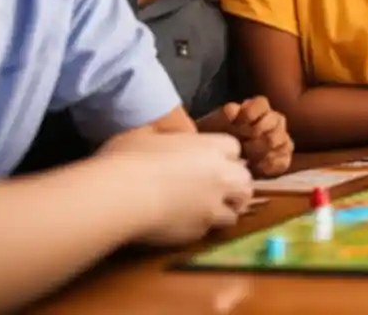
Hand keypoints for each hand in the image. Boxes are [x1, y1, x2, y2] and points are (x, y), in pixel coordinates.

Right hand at [99, 131, 252, 245]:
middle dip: (236, 185)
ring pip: (235, 211)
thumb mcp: (144, 135)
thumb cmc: (129, 159)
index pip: (234, 149)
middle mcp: (220, 177)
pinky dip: (203, 228)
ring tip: (208, 211)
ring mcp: (213, 207)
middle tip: (218, 190)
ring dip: (226, 210)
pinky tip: (186, 225)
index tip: (211, 161)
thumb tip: (160, 139)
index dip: (224, 156)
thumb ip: (163, 138)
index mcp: (210, 148)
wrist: (122, 196)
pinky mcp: (199, 232)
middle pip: (245, 181)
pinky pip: (210, 231)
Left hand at [202, 97, 293, 177]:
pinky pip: (282, 160)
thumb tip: (233, 109)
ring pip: (279, 139)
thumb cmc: (217, 138)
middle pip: (272, 122)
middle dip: (252, 136)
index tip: (234, 127)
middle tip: (239, 146)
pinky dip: (267, 166)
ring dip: (259, 151)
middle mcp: (274, 119)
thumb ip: (223, 116)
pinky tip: (254, 168)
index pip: (261, 104)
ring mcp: (282, 137)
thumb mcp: (214, 125)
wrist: (218, 160)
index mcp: (259, 107)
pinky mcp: (284, 157)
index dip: (247, 116)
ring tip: (245, 158)